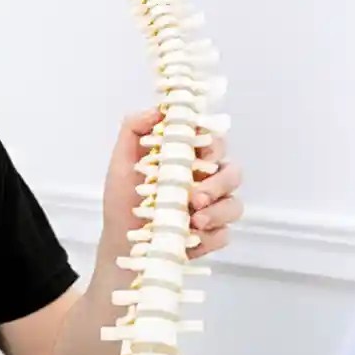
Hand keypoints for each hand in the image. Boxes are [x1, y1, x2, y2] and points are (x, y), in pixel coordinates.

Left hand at [102, 108, 243, 259]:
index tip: (198, 154)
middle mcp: (207, 181)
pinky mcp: (212, 236)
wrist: (119, 244)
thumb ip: (134, 130)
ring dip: (218, 212)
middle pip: (233, 172)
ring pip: (235, 204)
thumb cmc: (122, 200)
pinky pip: (224, 234)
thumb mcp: (121, 162)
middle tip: (196, 197)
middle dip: (219, 183)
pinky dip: (209, 238)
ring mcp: (213, 209)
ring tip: (194, 221)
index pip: (214, 142)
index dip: (212, 146)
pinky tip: (190, 241)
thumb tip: (159, 110)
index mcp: (189, 159)